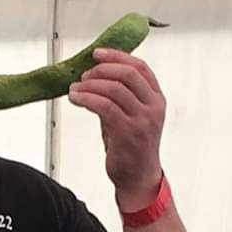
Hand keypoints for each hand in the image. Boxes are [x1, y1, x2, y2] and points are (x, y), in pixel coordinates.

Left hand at [68, 48, 165, 209]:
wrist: (137, 178)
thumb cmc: (131, 146)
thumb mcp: (130, 115)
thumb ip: (118, 96)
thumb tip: (94, 74)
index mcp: (157, 98)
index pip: (140, 67)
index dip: (117, 56)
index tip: (97, 53)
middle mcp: (153, 107)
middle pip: (128, 74)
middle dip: (102, 69)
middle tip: (84, 74)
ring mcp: (143, 120)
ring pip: (114, 89)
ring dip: (90, 85)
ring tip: (75, 89)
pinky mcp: (128, 132)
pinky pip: (104, 106)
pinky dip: (86, 98)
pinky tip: (76, 99)